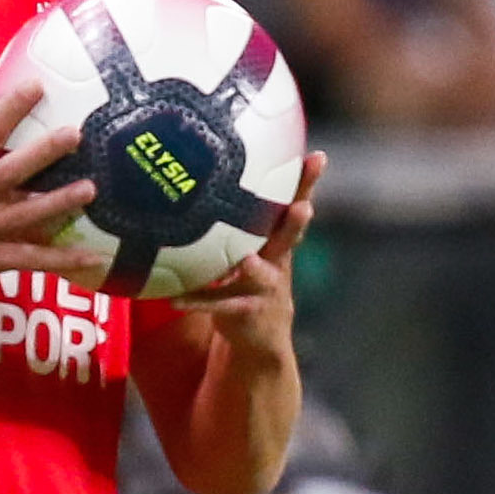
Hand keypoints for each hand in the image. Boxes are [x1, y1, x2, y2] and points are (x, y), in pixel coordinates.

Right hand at [0, 80, 99, 315]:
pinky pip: (30, 259)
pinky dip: (60, 260)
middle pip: (11, 169)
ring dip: (59, 202)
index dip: (11, 107)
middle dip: (44, 152)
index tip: (37, 85)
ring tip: (89, 190)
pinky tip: (91, 257)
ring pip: (26, 215)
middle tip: (75, 134)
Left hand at [175, 148, 321, 349]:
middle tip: (303, 207)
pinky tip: (176, 299)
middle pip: (289, 237)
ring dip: (255, 267)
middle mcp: (277, 261)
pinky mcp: (245, 312)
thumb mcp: (252, 244)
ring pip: (260, 273)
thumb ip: (239, 216)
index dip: (307, 183)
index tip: (318, 158)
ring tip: (248, 259)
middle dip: (296, 221)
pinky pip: (218, 304)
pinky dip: (198, 300)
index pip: (295, 203)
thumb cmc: (250, 278)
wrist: (261, 336)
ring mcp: (265, 288)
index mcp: (277, 239)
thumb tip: (207, 166)